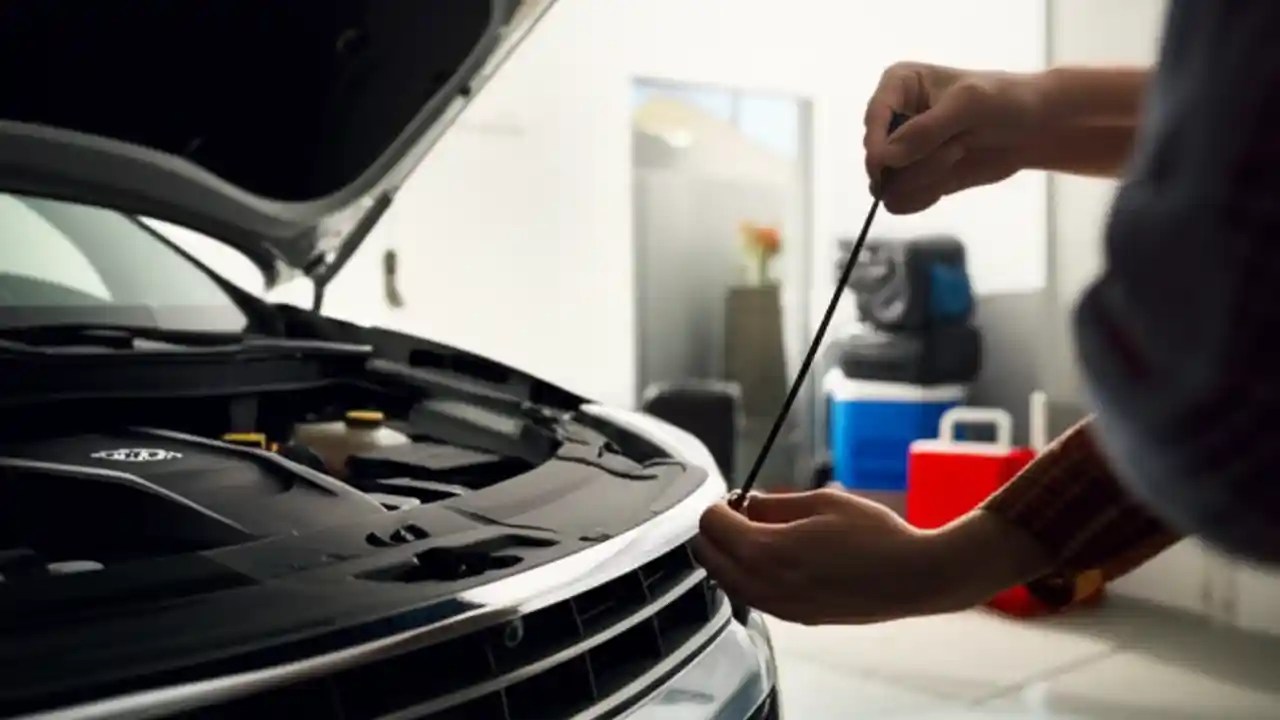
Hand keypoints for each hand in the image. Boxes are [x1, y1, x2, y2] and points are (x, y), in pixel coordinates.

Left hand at [694, 489, 1049, 624]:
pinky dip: (749, 576)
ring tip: (760, 534)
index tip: (735, 497)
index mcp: (767, 551)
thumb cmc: (875, 536)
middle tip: (741, 514)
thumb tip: (748, 503)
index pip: (711, 526)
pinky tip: (777, 559)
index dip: (719, 505)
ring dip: (730, 556)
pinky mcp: (795, 618)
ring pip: (726, 581)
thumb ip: (775, 503)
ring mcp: (779, 607)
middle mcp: (765, 585)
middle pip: (708, 556)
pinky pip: (752, 596)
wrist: (914, 577)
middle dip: (716, 532)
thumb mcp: (822, 501)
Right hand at [864, 62, 1046, 213]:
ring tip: (959, 154)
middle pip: (878, 158)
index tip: (884, 168)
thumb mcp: (969, 106)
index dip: (875, 145)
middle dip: (918, 162)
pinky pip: (900, 201)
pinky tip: (949, 180)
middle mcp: (892, 119)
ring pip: (889, 185)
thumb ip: (926, 131)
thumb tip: (886, 158)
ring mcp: (901, 152)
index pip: (873, 118)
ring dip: (926, 179)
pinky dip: (924, 197)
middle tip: (958, 147)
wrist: (1032, 128)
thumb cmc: (1004, 101)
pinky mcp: (913, 178)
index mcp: (898, 86)